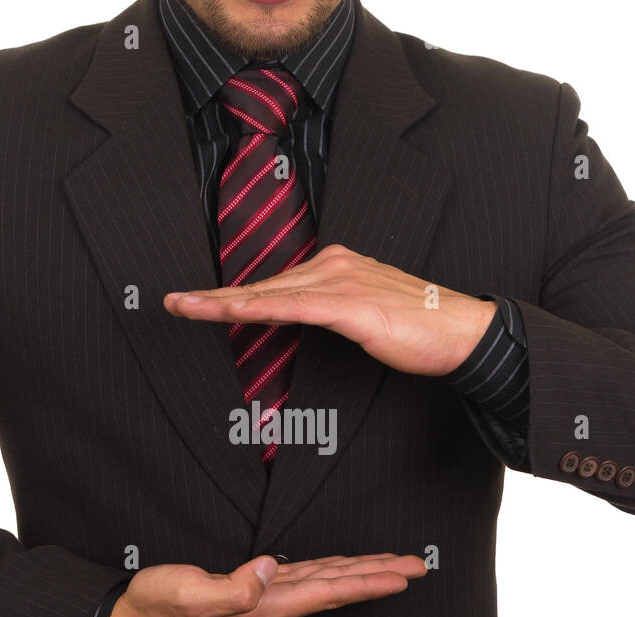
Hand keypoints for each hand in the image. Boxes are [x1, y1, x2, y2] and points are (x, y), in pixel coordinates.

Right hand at [102, 553, 427, 616]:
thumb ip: (233, 586)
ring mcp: (260, 607)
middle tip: (418, 567)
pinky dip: (329, 574)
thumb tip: (269, 566)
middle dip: (378, 576)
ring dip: (358, 574)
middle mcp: (271, 610)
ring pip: (323, 585)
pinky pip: (302, 585)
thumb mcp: (189, 594)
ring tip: (391, 567)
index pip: (330, 591)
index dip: (370, 580)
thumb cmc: (153, 610)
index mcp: (264, 609)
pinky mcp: (247, 598)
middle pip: (337, 589)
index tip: (406, 575)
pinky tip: (337, 571)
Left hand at [164, 244, 496, 376]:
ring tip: (181, 307)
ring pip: (268, 294)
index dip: (231, 293)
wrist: (463, 333)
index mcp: (337, 266)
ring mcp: (340, 283)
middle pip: (262, 285)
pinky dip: (254, 309)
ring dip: (220, 302)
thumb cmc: (422, 331)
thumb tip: (306, 323)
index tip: (194, 301)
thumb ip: (334, 314)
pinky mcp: (349, 306)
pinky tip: (225, 312)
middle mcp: (334, 265)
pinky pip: (291, 308)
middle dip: (213, 296)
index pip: (274, 283)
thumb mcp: (367, 318)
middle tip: (171, 303)